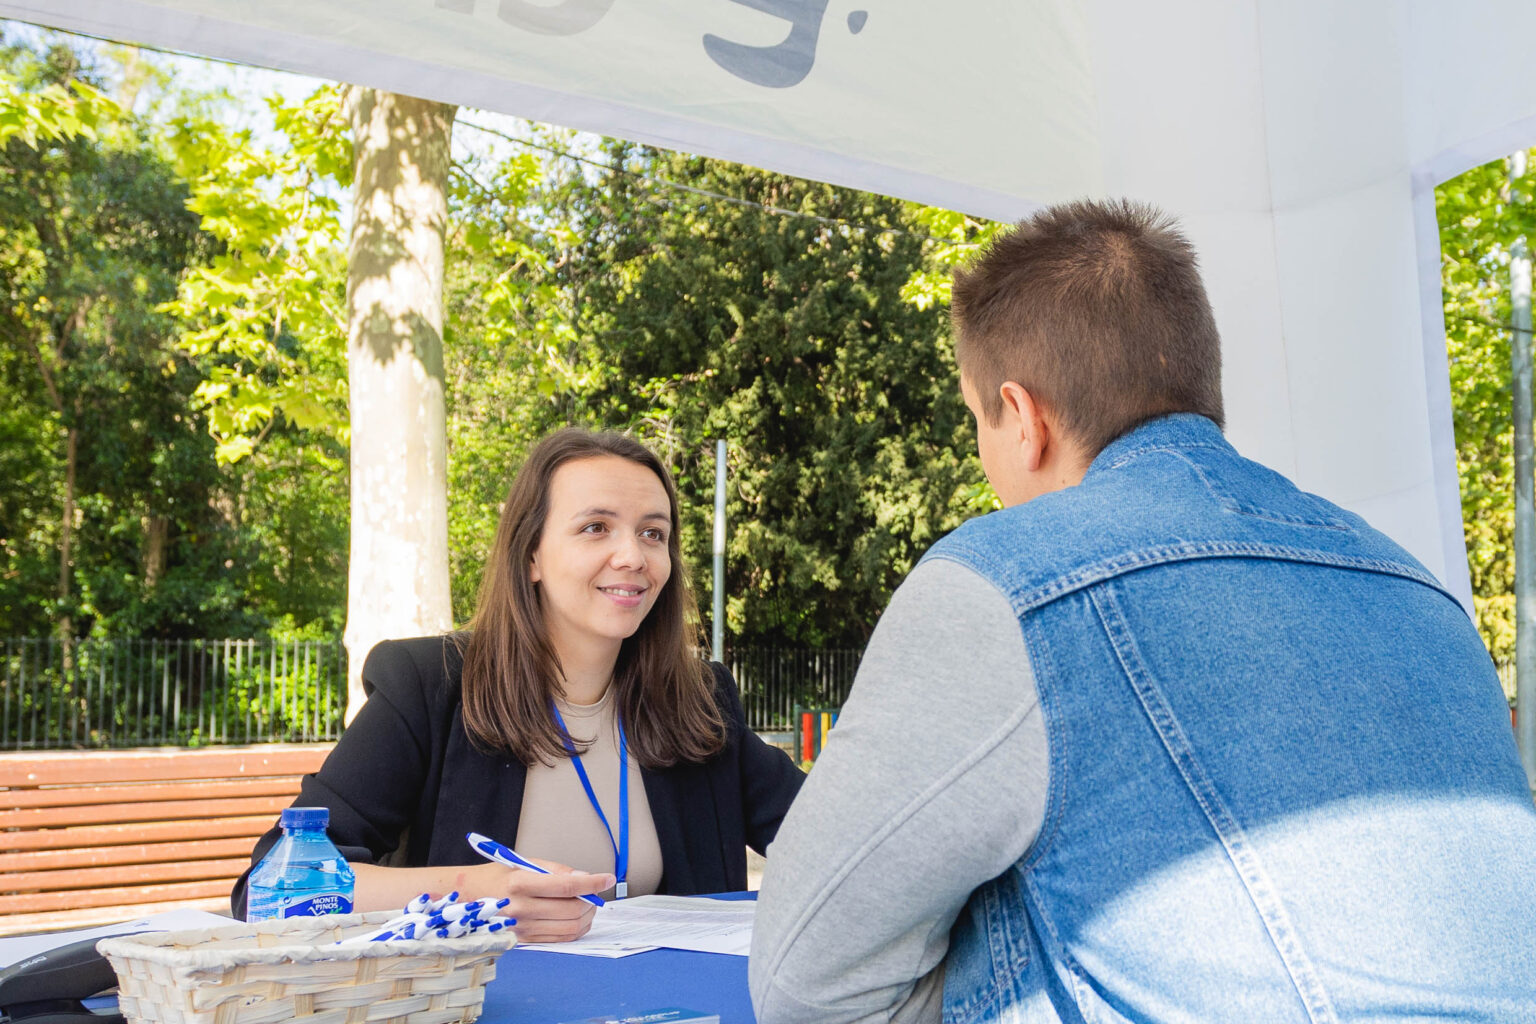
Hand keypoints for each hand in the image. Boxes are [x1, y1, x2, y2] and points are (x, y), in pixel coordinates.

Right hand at [478, 858, 613, 942]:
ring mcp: (521, 928)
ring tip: (587, 904)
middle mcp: (520, 908)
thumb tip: (584, 877)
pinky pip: (559, 939)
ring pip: (569, 927)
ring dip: (587, 916)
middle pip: (572, 909)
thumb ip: (557, 871)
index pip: (567, 885)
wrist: (468, 896)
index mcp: (520, 884)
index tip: (607, 878)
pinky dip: (576, 929)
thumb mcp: (525, 863)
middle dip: (592, 900)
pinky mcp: (524, 941)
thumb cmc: (497, 876)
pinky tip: (577, 917)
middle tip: (596, 891)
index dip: (592, 882)